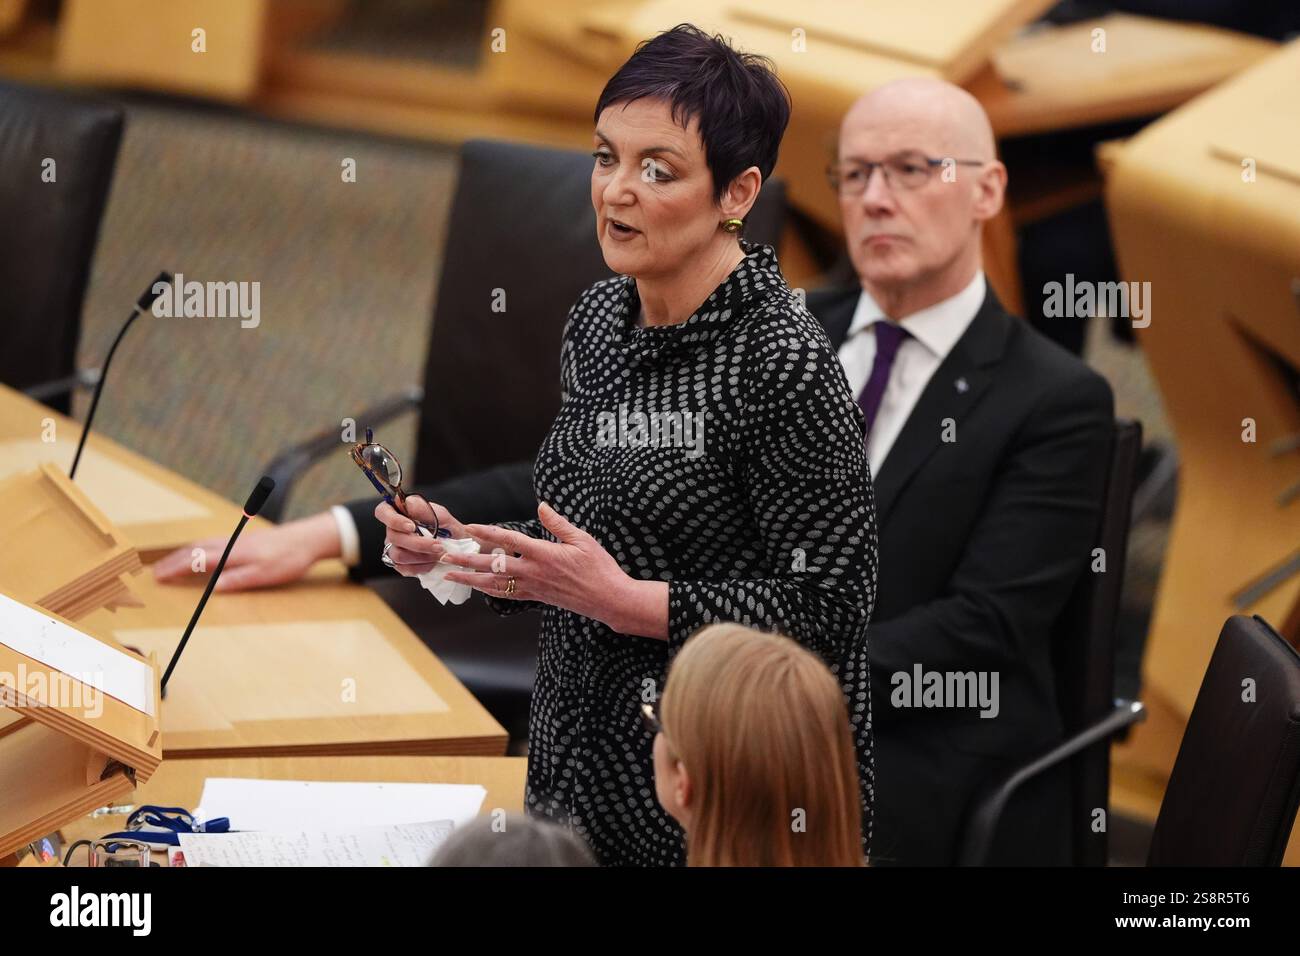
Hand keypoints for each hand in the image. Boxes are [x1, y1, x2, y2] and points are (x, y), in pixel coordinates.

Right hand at [152, 511, 340, 590]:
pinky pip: (213, 542)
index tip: (158, 577)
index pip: (196, 561)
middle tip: (156, 571)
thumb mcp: (265, 575)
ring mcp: (237, 540)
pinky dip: (198, 548)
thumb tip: (213, 589)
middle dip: (173, 560)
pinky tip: (201, 553)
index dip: (176, 569)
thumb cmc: (289, 559)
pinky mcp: (244, 540)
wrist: (309, 538)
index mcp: (232, 554)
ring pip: (203, 544)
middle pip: (194, 550)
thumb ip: (238, 580)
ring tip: (171, 562)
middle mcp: (230, 544)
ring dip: (184, 553)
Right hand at [375, 494, 469, 575]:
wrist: (457, 546)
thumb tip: (406, 504)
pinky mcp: (400, 564)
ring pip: (398, 555)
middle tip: (439, 546)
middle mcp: (392, 530)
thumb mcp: (440, 514)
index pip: (382, 512)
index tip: (412, 527)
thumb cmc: (446, 527)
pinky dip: (422, 567)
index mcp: (399, 512)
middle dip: (418, 544)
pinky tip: (433, 562)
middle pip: (394, 537)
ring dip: (422, 556)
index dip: (393, 520)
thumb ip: (423, 509)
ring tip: (439, 554)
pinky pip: (405, 568)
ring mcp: (394, 548)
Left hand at [440, 502, 637, 627]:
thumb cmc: (599, 567)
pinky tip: (477, 586)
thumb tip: (541, 505)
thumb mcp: (583, 539)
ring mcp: (532, 587)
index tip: (470, 527)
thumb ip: (558, 523)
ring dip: (469, 578)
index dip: (488, 532)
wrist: (608, 598)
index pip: (509, 540)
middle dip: (465, 560)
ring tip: (449, 574)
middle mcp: (533, 571)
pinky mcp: (535, 597)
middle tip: (443, 556)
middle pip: (492, 564)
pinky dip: (488, 589)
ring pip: (493, 583)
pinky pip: (505, 594)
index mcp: (544, 554)